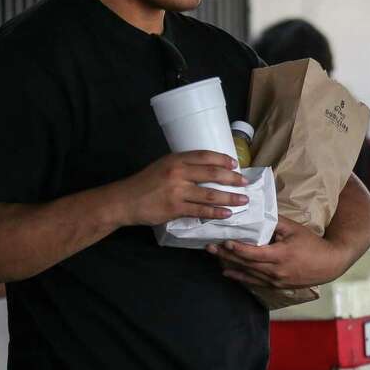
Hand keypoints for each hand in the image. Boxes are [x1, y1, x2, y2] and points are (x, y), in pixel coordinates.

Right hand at [116, 151, 248, 226]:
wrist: (124, 201)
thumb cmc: (144, 183)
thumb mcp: (162, 165)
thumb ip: (181, 166)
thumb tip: (206, 169)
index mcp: (175, 159)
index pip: (205, 155)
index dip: (223, 159)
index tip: (235, 165)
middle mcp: (178, 172)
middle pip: (212, 173)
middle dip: (232, 179)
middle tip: (245, 182)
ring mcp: (177, 191)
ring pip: (210, 194)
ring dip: (230, 198)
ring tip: (243, 200)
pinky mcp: (175, 209)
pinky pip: (201, 211)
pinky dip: (216, 213)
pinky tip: (227, 213)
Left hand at [206, 217, 339, 288]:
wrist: (329, 264)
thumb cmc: (312, 243)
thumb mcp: (295, 228)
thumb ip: (275, 222)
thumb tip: (257, 213)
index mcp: (280, 256)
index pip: (252, 253)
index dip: (236, 248)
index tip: (224, 241)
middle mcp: (275, 271)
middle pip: (245, 264)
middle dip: (226, 256)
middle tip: (210, 248)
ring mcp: (275, 281)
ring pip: (247, 274)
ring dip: (230, 266)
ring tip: (215, 258)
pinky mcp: (277, 286)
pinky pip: (254, 282)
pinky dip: (240, 277)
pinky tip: (229, 273)